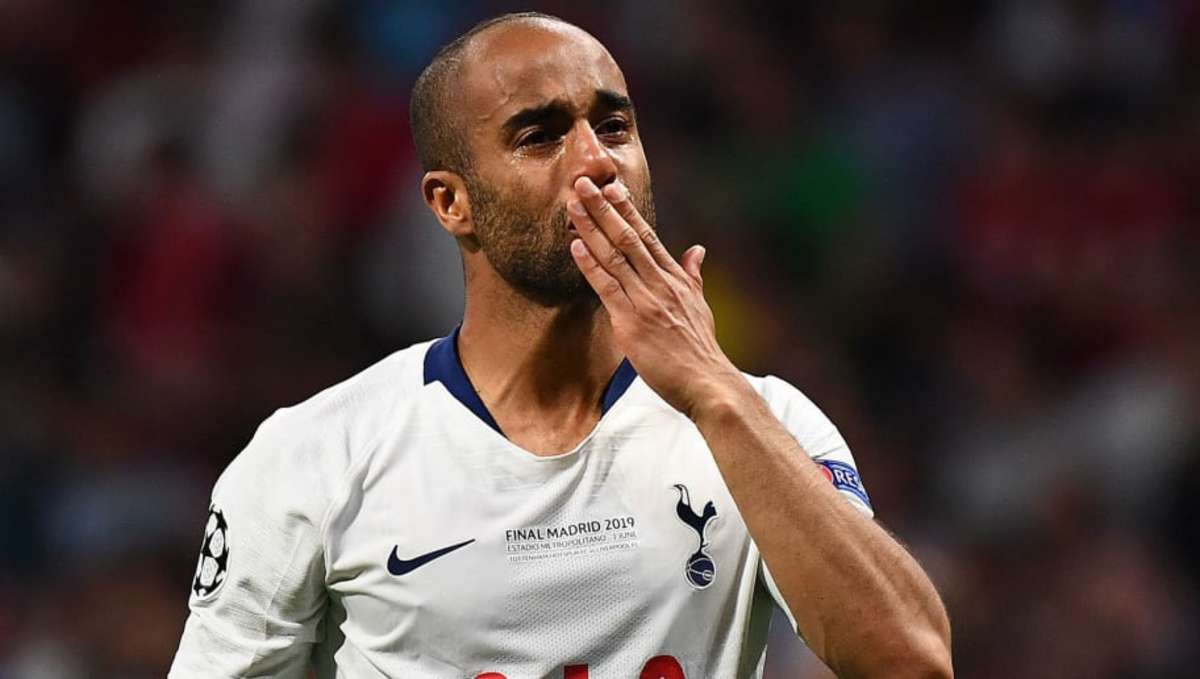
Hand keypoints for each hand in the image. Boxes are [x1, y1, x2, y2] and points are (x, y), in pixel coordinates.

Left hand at [567, 176, 745, 418]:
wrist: (708, 383)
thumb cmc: (701, 350)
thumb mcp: (701, 306)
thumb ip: (694, 275)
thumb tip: (697, 249)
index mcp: (676, 278)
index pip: (648, 236)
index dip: (628, 211)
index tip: (611, 188)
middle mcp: (661, 283)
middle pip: (628, 237)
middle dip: (603, 209)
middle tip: (583, 183)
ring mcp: (646, 301)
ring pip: (615, 256)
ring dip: (591, 228)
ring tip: (573, 205)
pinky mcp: (632, 323)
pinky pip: (608, 287)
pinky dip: (591, 265)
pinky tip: (576, 246)